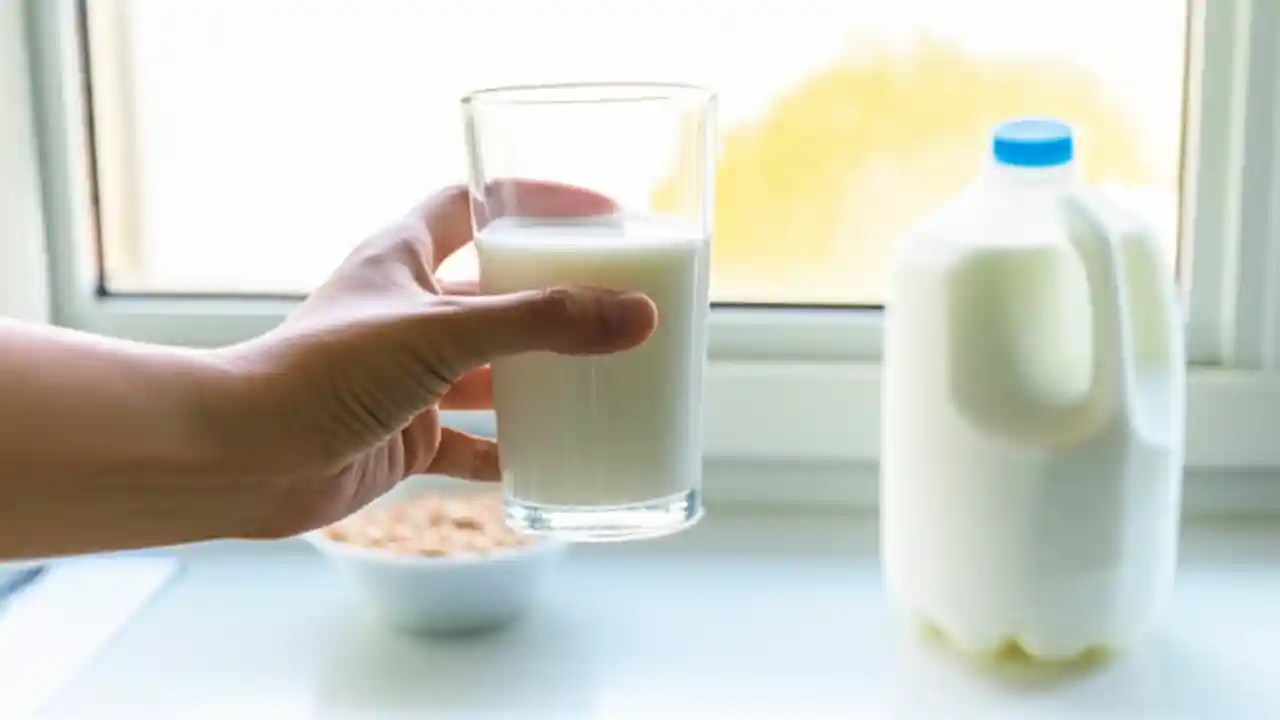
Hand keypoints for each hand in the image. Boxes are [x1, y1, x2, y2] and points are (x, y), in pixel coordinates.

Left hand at [217, 183, 656, 536]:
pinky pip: (467, 443)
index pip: (470, 205)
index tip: (593, 216)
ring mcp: (403, 378)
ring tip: (600, 380)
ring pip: (486, 371)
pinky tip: (546, 461)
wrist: (243, 458)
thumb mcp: (442, 332)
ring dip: (535, 379)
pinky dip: (505, 453)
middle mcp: (403, 313)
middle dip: (549, 300)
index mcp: (401, 259)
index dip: (527, 202)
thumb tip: (637, 315)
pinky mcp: (401, 437)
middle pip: (491, 293)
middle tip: (615, 305)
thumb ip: (541, 323)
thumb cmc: (325, 371)